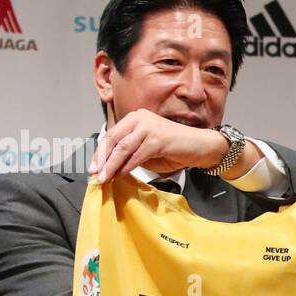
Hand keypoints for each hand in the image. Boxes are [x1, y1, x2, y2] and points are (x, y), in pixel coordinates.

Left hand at [88, 109, 227, 183]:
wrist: (201, 146)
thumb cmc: (176, 149)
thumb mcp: (147, 149)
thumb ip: (131, 154)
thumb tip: (112, 167)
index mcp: (136, 118)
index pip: (112, 135)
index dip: (100, 152)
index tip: (94, 167)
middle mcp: (140, 118)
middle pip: (114, 140)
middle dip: (102, 159)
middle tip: (95, 174)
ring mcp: (149, 127)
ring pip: (123, 148)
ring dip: (111, 165)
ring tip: (105, 178)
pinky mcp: (158, 139)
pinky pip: (137, 155)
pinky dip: (127, 166)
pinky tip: (121, 175)